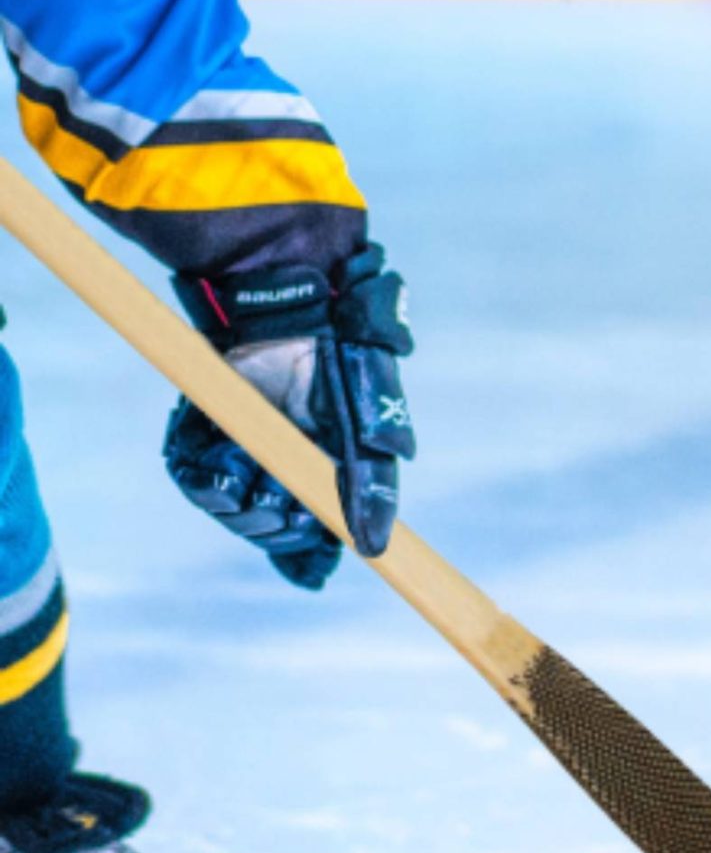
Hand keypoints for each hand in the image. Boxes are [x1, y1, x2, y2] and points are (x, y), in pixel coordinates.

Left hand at [166, 246, 415, 591]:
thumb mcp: (368, 413)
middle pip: (274, 520)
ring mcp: (248, 438)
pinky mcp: (207, 422)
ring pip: (232, 502)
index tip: (311, 560)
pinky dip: (197, 475)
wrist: (289, 292)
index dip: (313, 546)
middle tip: (271, 508)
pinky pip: (193, 468)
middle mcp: (292, 451)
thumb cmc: (343, 348)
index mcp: (336, 455)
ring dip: (231, 506)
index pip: (322, 521)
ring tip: (238, 484)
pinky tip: (207, 464)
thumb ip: (370, 480)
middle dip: (271, 526)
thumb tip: (375, 546)